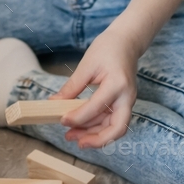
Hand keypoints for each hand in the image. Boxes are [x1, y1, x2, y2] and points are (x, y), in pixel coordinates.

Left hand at [51, 25, 138, 148]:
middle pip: (117, 128)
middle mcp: (127, 96)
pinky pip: (113, 120)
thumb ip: (72, 86)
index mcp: (118, 84)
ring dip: (94, 134)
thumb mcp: (87, 65)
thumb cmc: (107, 48)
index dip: (79, 117)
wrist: (126, 42)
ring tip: (72, 135)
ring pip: (114, 127)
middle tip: (74, 140)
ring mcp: (128, 101)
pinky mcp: (124, 103)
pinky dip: (98, 126)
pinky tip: (82, 127)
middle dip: (96, 139)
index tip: (62, 120)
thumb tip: (54, 102)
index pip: (97, 107)